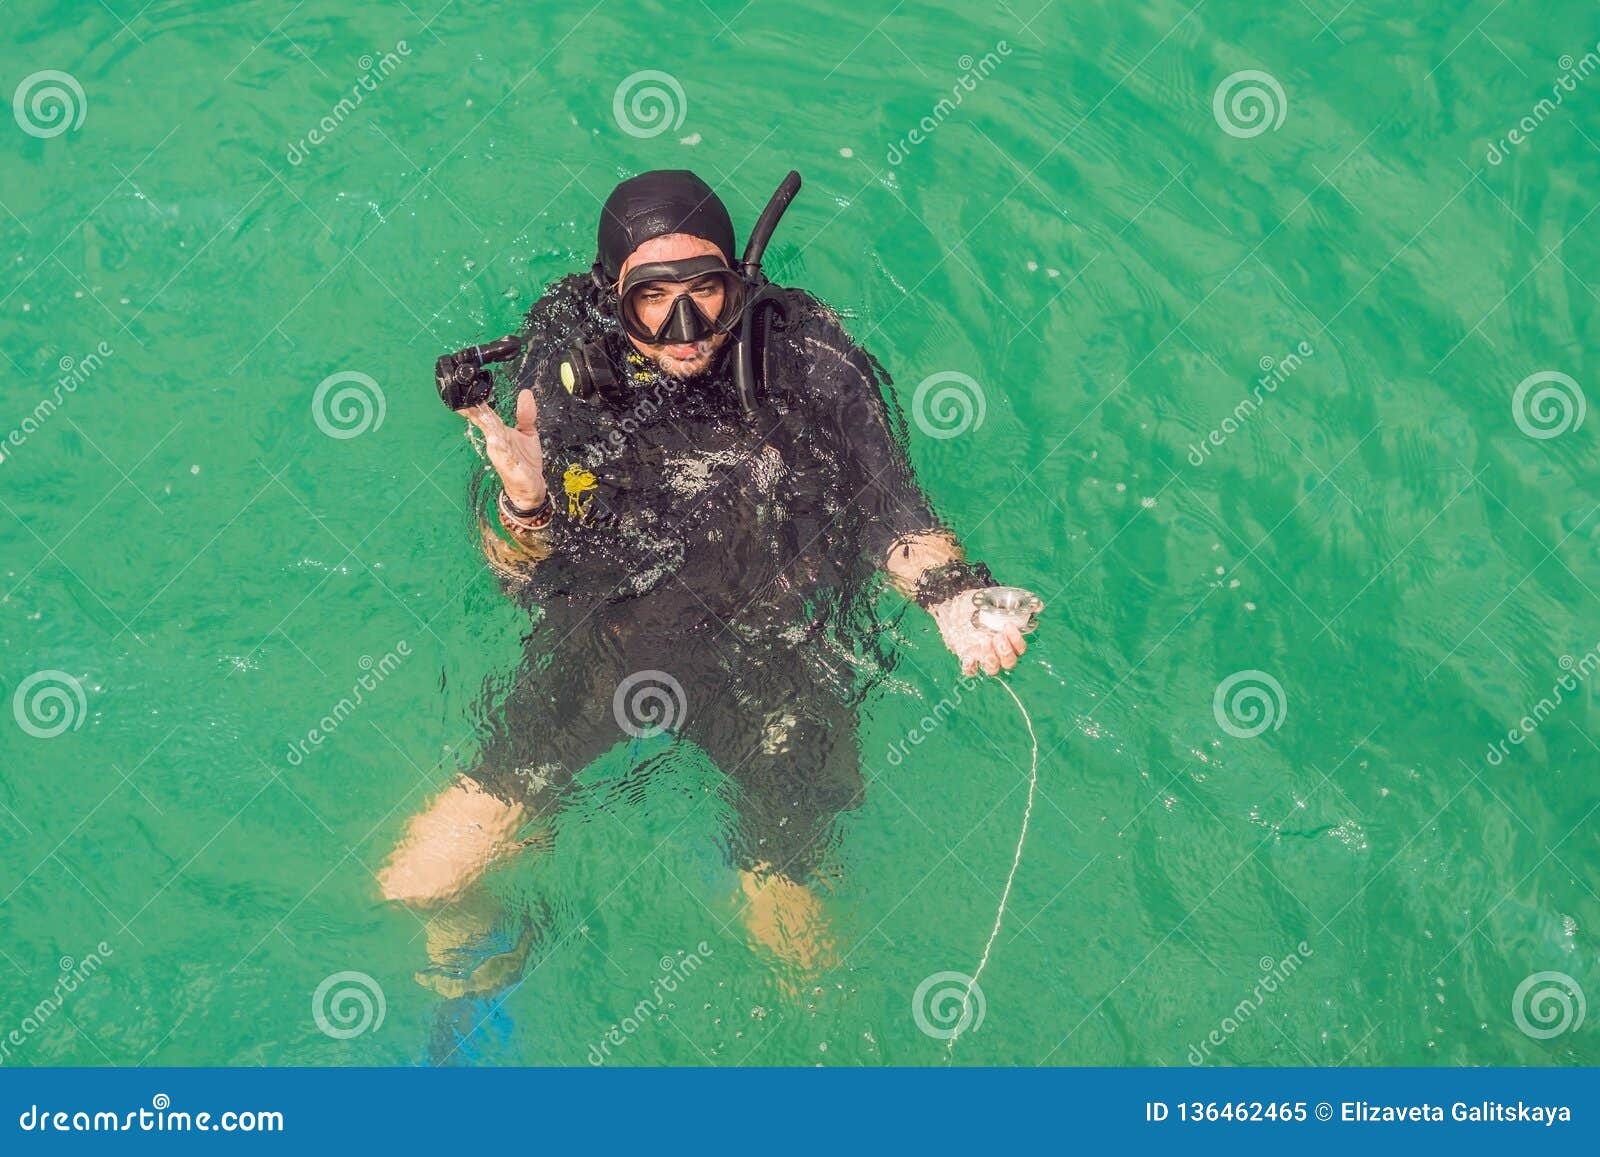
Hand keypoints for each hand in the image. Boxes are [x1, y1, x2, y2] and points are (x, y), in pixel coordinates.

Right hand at [460, 389, 544, 508]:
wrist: (530, 486)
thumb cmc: (525, 459)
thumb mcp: (528, 433)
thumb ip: (525, 414)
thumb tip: (525, 393)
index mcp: (498, 432)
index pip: (485, 416)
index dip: (476, 405)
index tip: (467, 392)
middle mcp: (496, 443)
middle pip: (486, 425)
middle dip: (479, 414)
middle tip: (470, 402)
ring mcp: (501, 455)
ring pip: (493, 440)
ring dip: (490, 430)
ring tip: (484, 418)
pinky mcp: (510, 468)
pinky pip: (504, 458)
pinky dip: (501, 450)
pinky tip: (496, 441)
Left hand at [929, 588, 1032, 676]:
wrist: (955, 604)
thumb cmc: (980, 604)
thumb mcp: (997, 599)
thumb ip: (1016, 603)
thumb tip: (1038, 606)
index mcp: (1009, 640)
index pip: (1020, 649)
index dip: (1017, 641)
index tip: (1008, 626)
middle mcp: (998, 651)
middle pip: (1009, 663)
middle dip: (1005, 651)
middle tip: (997, 637)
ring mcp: (983, 656)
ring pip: (993, 669)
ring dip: (991, 659)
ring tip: (985, 641)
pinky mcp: (967, 657)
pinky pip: (970, 671)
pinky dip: (971, 667)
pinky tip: (970, 656)